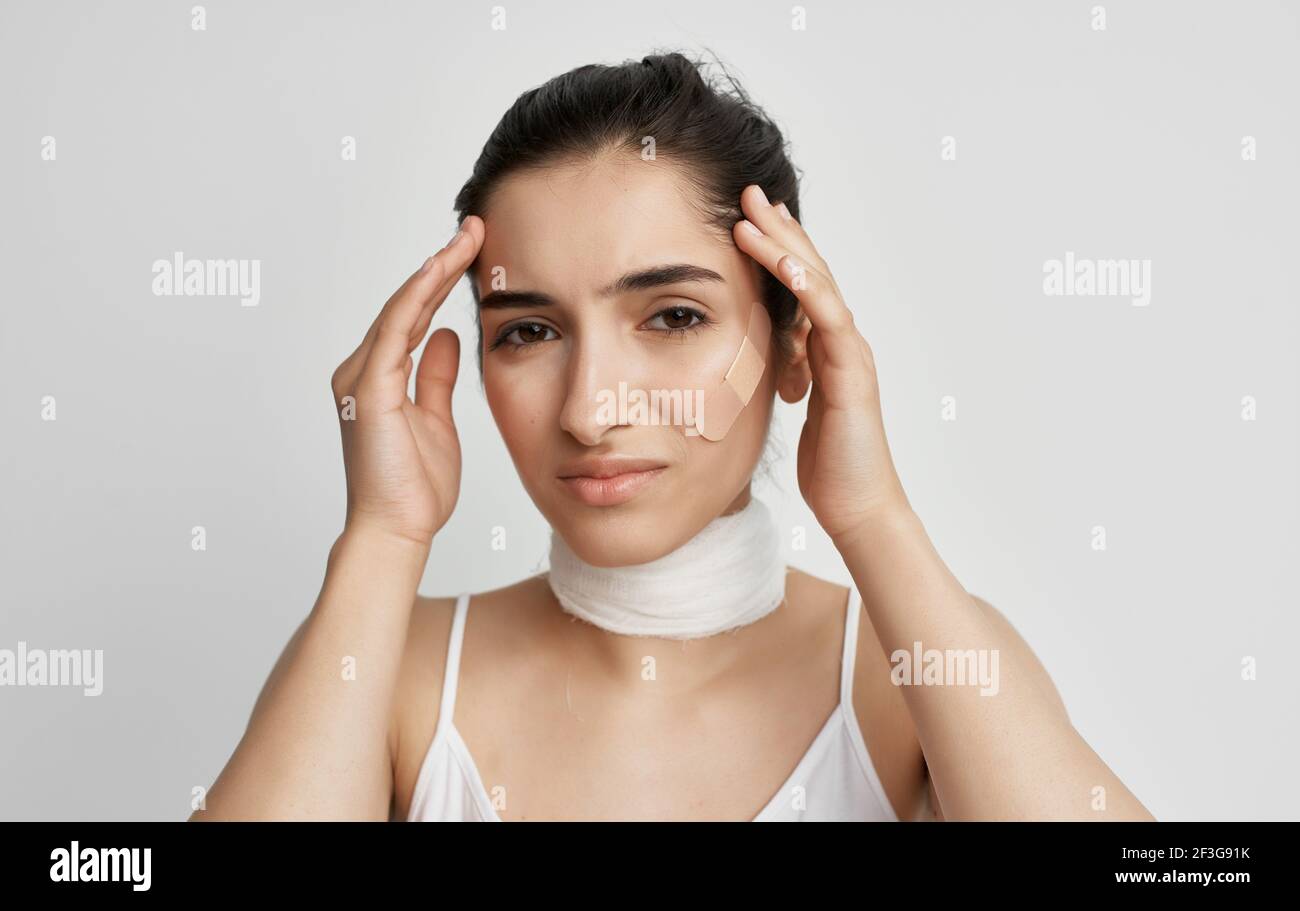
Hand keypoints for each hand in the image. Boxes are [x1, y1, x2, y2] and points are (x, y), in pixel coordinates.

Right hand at [329, 217, 483, 548]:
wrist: (397, 530)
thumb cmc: (414, 489)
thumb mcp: (436, 419)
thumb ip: (436, 376)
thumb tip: (444, 336)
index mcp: (380, 378)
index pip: (413, 316)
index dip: (441, 281)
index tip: (474, 251)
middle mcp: (363, 370)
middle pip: (406, 303)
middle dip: (441, 263)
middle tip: (476, 228)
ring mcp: (362, 377)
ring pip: (400, 308)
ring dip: (434, 269)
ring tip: (468, 237)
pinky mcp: (369, 390)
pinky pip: (395, 331)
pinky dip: (418, 296)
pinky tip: (440, 269)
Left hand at [732, 186, 909, 545]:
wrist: (860, 508)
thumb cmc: (832, 465)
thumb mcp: (798, 406)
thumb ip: (789, 372)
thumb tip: (769, 353)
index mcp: (827, 348)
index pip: (801, 285)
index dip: (776, 248)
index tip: (746, 216)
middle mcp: (843, 342)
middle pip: (811, 272)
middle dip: (780, 230)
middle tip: (748, 193)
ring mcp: (852, 354)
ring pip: (819, 286)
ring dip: (785, 248)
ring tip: (752, 215)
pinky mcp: (852, 374)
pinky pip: (831, 321)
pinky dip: (808, 289)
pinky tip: (785, 265)